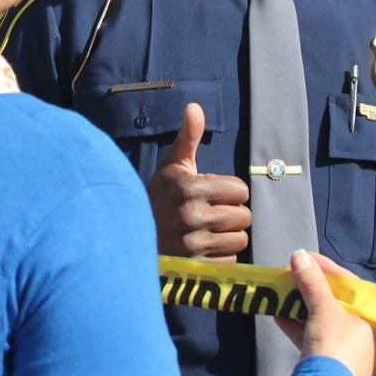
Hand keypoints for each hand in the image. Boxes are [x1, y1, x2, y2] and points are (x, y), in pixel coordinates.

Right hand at [146, 103, 250, 259]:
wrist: (131, 235)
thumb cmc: (160, 197)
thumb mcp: (172, 165)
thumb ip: (189, 137)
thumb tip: (194, 107)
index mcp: (190, 187)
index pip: (240, 190)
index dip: (230, 191)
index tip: (212, 194)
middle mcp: (192, 216)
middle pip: (244, 216)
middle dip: (231, 214)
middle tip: (211, 213)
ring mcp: (193, 245)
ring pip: (240, 239)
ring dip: (229, 235)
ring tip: (208, 230)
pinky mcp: (195, 268)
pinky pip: (231, 260)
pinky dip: (221, 256)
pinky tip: (203, 248)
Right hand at [278, 249, 375, 375]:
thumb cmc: (336, 348)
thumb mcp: (324, 310)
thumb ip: (312, 282)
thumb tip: (299, 256)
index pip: (356, 287)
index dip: (329, 270)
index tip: (307, 259)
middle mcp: (373, 339)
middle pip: (341, 305)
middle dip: (313, 290)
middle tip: (295, 275)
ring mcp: (353, 355)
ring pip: (327, 323)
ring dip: (303, 307)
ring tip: (284, 293)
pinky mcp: (333, 368)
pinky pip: (318, 340)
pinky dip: (300, 328)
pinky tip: (279, 315)